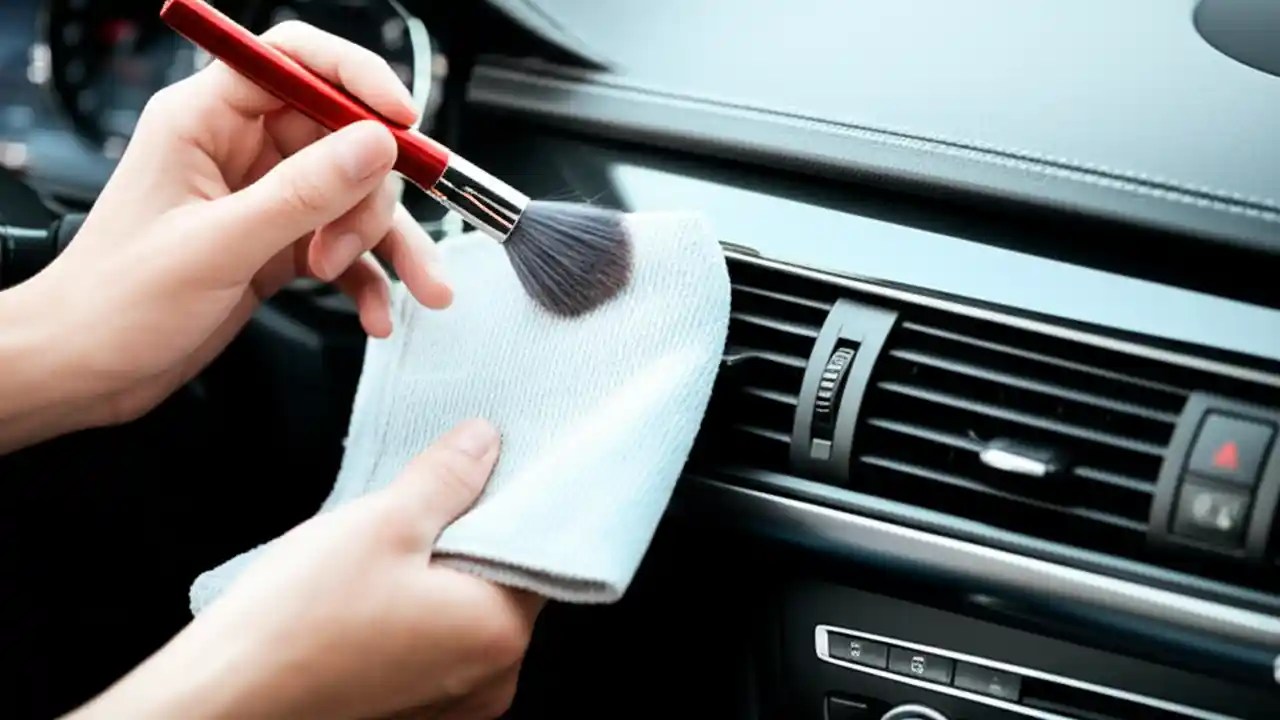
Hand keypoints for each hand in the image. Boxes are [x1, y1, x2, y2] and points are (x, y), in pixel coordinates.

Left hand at [15, 20, 450, 439]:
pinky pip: (349, 248)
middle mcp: (240, 150)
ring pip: (356, 196)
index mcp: (205, 121)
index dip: (355, 79)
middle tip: (348, 244)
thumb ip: (302, 194)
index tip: (401, 120)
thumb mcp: (217, 245)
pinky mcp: (282, 245)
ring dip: (381, 243)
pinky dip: (371, 281)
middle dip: (369, 193)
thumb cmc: (115, 302)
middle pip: (343, 137)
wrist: (88, 370)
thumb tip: (374, 145)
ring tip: (398, 289)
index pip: (295, 62)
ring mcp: (265, 198)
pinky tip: (376, 314)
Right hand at [67, 418, 543, 719]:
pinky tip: (371, 586)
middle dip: (471, 536)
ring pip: (463, 614)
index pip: (540, 551)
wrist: (218, 702)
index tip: (488, 467)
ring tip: (391, 539)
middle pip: (503, 584)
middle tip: (429, 495)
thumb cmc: (296, 622)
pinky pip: (431, 645)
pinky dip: (414, 611)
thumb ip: (446, 479)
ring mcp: (449, 705)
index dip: (513, 504)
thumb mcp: (381, 523)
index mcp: (498, 633)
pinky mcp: (408, 712)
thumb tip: (485, 443)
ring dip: (438, 574)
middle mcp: (488, 679)